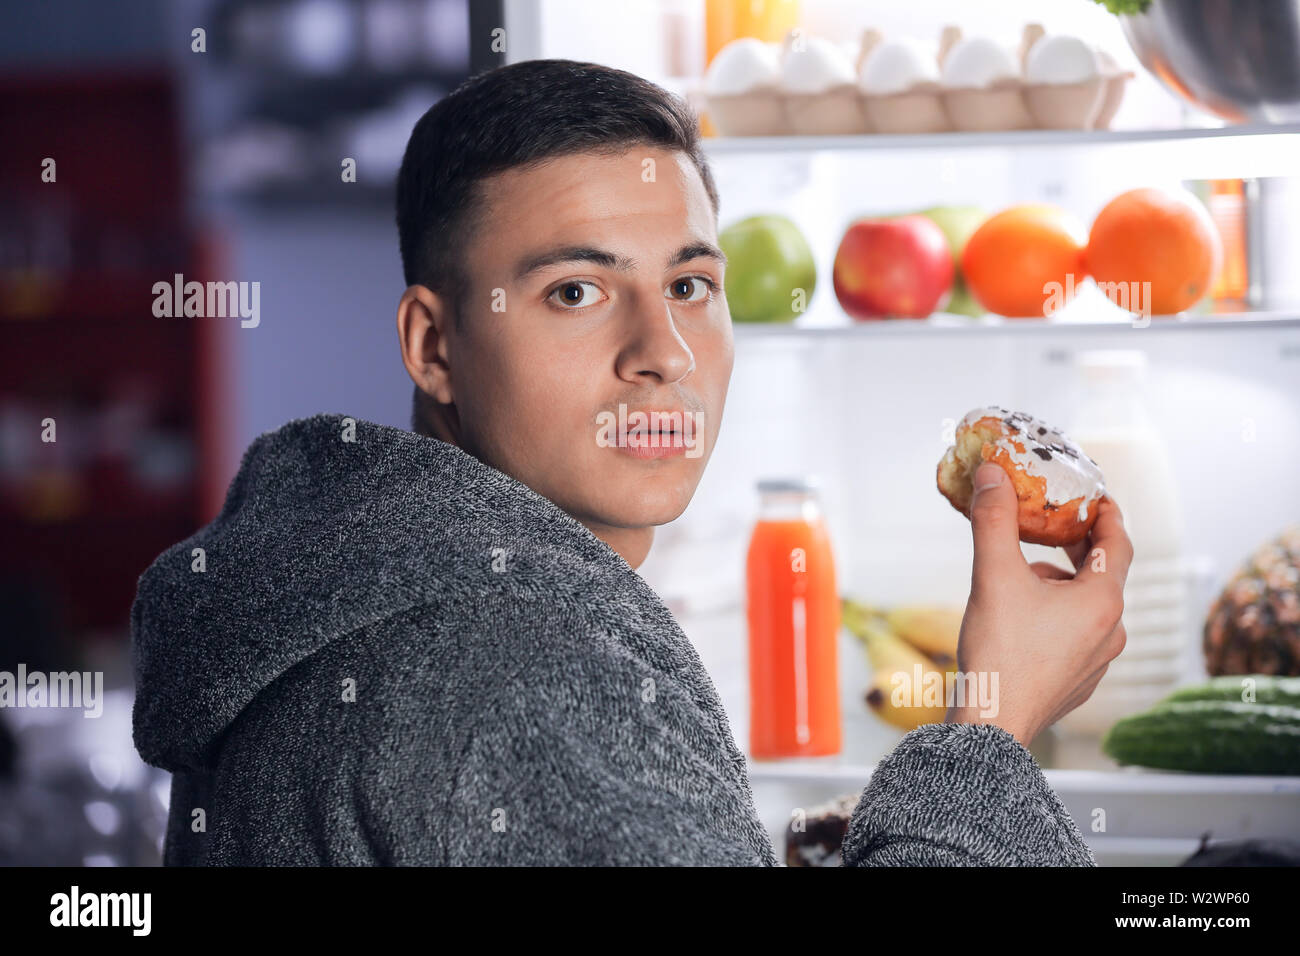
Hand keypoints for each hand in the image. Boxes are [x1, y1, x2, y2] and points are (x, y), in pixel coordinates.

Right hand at [945, 462, 1132, 747]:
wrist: (992, 726)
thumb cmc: (999, 652)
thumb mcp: (993, 575)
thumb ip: (994, 520)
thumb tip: (992, 474)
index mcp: (1102, 601)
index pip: (1118, 543)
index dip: (1107, 515)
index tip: (1095, 497)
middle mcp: (1111, 631)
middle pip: (1100, 576)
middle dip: (1073, 550)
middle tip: (1050, 528)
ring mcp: (1097, 662)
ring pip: (1084, 608)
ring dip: (1058, 587)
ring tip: (1017, 581)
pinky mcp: (1078, 683)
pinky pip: (1074, 637)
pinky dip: (1053, 619)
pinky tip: (1018, 622)